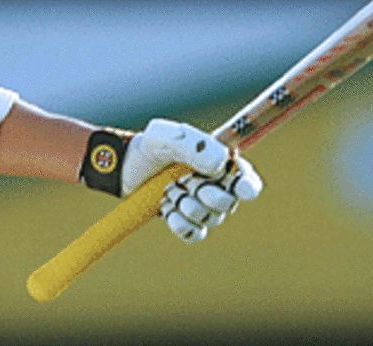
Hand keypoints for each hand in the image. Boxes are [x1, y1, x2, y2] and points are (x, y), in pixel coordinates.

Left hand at [123, 118, 262, 241]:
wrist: (124, 167)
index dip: (248, 186)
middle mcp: (217, 186)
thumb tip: (221, 164)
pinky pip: (195, 233)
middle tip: (182, 180)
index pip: (246, 179)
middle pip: (229, 203)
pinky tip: (166, 208)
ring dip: (186, 206)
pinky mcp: (187, 221)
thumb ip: (193, 147)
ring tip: (168, 190)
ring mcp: (203, 206)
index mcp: (220, 163)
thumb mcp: (166, 138)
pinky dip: (180, 223)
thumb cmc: (150, 146)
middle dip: (204, 194)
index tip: (239, 187)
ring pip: (211, 219)